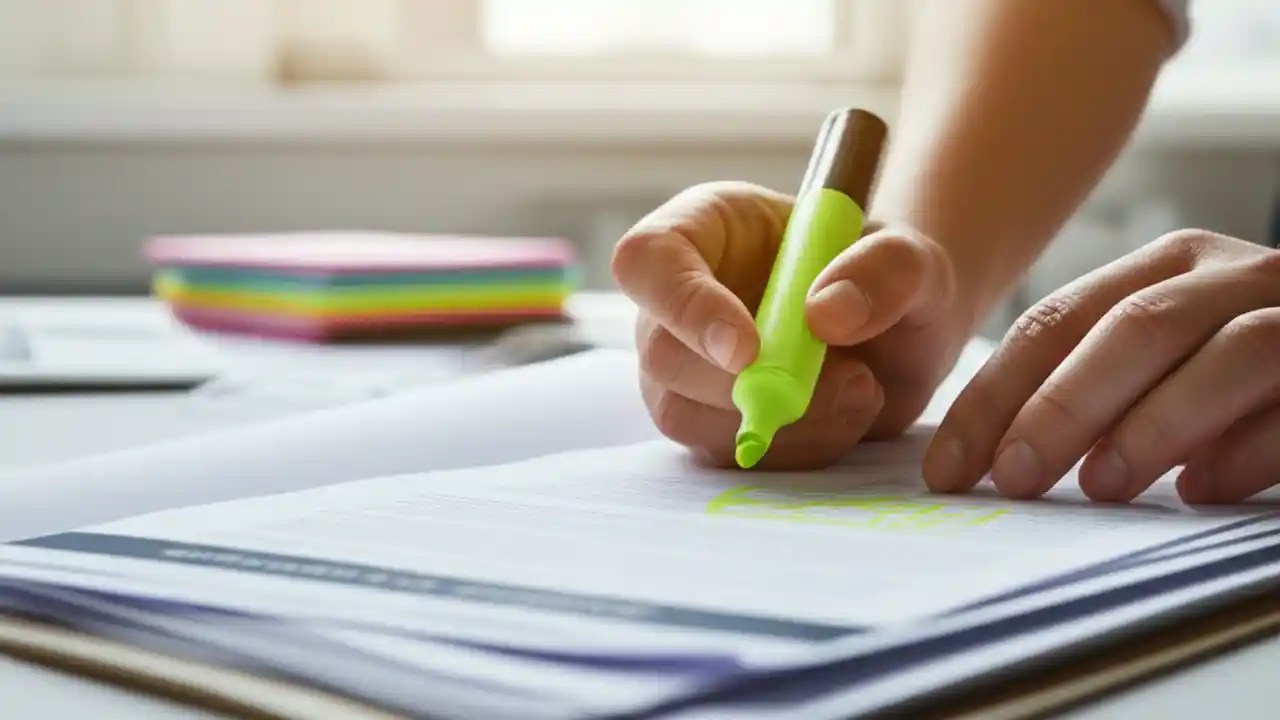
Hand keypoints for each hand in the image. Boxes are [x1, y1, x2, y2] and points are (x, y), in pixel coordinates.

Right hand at [611, 181, 970, 468]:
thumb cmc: (888, 276)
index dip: (684, 307)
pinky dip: (795, 448)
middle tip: (848, 378)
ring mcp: (684, 366)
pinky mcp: (708, 421)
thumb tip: (824, 316)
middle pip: (660, 353)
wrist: (901, 333)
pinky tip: (845, 413)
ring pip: (685, 415)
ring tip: (861, 389)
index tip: (748, 351)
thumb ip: (884, 270)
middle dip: (745, 385)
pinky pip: (725, 455)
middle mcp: (678, 299)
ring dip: (781, 422)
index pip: (648, 260)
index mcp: (706, 229)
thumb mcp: (915, 257)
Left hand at [926, 230, 1279, 502]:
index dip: (991, 397)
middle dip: (1060, 407)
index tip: (947, 469)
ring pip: (1221, 356)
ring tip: (1097, 487)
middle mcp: (1231, 276)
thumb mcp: (1163, 355)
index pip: (1054, 323)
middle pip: (1132, 330)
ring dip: (1152, 425)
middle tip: (1010, 478)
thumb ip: (1097, 384)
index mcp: (1165, 268)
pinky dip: (1250, 448)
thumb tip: (996, 457)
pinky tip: (1204, 490)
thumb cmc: (1244, 370)